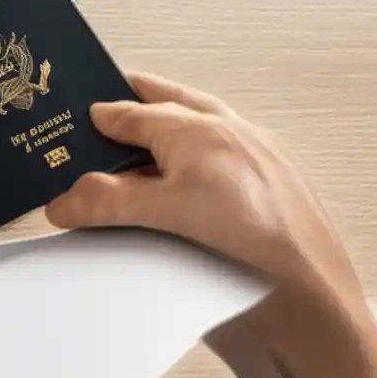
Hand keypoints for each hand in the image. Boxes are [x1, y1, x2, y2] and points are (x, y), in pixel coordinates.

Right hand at [45, 71, 376, 377]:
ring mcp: (246, 147)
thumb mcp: (166, 211)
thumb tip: (64, 201)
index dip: (92, 118)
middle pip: (163, 102)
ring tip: (137, 138)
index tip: (66, 126)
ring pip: (193, 121)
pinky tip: (183, 176)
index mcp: (193, 125)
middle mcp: (221, 127)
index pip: (127, 110)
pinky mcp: (263, 173)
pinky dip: (190, 152)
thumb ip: (109, 201)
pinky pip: (216, 148)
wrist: (313, 276)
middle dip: (130, 101)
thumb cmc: (255, 230)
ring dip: (163, 123)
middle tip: (100, 110)